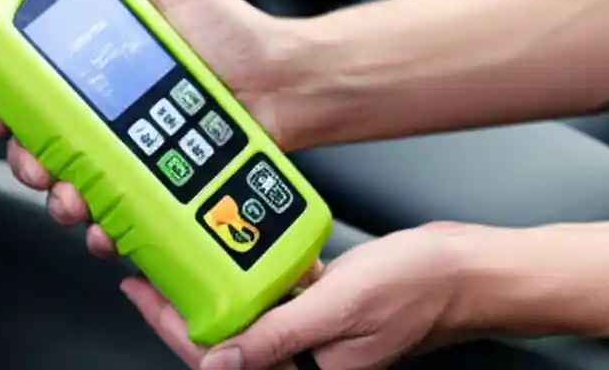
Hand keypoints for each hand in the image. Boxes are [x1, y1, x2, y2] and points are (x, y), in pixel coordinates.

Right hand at [0, 0, 315, 256]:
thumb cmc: (234, 34)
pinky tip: (109, 222)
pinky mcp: (155, 184)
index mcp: (98, 65)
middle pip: (40, 142)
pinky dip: (104, 224)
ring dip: (59, 197)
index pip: (32, 87)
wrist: (284, 85)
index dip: (6, 104)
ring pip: (70, 184)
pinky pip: (117, 211)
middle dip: (26, 159)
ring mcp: (129, 149)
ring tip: (75, 194)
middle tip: (38, 162)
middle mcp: (107, 109)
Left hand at [122, 223, 476, 369]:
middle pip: (222, 339)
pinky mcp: (319, 309)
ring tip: (174, 260)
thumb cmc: (418, 290)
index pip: (219, 357)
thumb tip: (219, 360)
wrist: (466, 270)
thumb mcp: (337, 307)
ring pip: (243, 316)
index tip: (142, 292)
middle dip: (180, 309)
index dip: (172, 326)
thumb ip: (275, 335)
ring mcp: (310, 333)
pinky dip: (247, 276)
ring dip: (209, 290)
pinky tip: (228, 251)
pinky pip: (271, 296)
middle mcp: (304, 358)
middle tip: (146, 273)